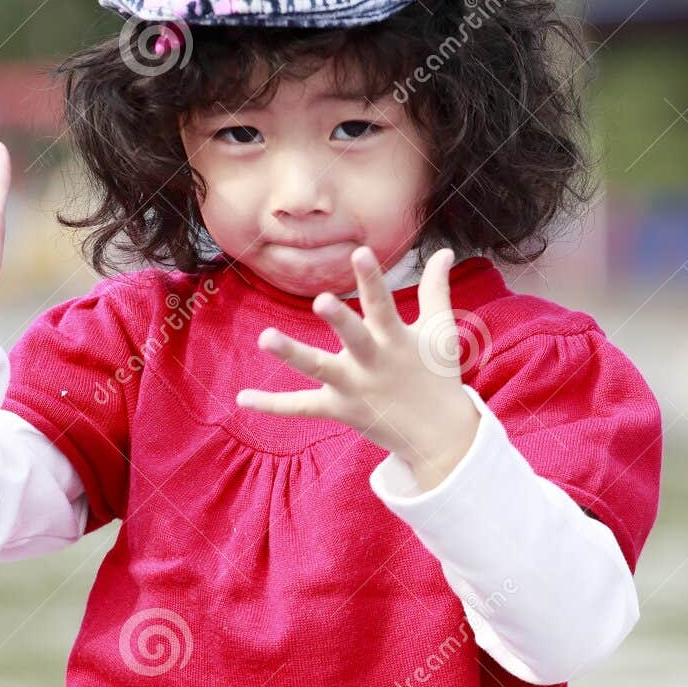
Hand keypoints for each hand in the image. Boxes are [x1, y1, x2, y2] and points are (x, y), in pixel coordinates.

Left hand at [235, 244, 481, 485]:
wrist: (440, 436)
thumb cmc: (438, 375)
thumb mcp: (440, 330)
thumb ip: (436, 288)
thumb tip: (446, 250)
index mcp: (396, 339)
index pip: (383, 304)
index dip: (372, 279)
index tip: (359, 252)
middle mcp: (373, 362)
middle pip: (354, 337)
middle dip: (340, 320)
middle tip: (322, 300)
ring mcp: (354, 387)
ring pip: (319, 369)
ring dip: (292, 354)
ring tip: (264, 337)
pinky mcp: (340, 409)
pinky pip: (301, 407)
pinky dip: (272, 405)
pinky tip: (241, 398)